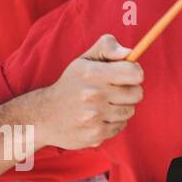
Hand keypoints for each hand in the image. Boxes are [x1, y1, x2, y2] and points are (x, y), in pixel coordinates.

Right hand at [26, 35, 143, 150]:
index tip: (126, 74)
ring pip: (130, 111)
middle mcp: (92, 96)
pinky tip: (99, 118)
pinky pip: (121, 126)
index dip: (134, 72)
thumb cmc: (71, 84)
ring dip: (121, 107)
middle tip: (113, 91)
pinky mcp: (94, 134)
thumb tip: (129, 53)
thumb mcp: (84, 60)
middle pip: (137, 93)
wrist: (43, 116)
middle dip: (129, 91)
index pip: (134, 73)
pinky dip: (114, 122)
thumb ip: (107, 47)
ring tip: (103, 105)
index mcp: (92, 74)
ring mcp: (93, 117)